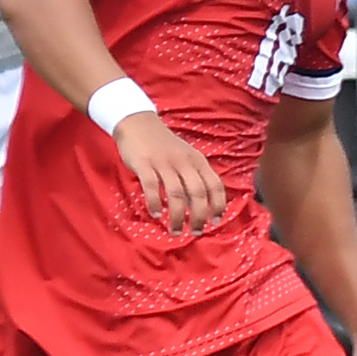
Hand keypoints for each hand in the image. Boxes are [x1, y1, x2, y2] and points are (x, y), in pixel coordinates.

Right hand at [113, 112, 225, 235]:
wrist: (138, 123)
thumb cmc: (164, 146)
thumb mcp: (187, 156)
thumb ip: (195, 176)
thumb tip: (202, 206)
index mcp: (197, 161)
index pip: (215, 185)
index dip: (218, 205)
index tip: (215, 222)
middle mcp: (184, 162)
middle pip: (198, 193)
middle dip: (198, 217)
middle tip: (195, 232)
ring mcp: (164, 163)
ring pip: (176, 194)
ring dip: (177, 216)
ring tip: (175, 231)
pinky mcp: (144, 164)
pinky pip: (152, 187)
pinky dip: (155, 203)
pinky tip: (156, 214)